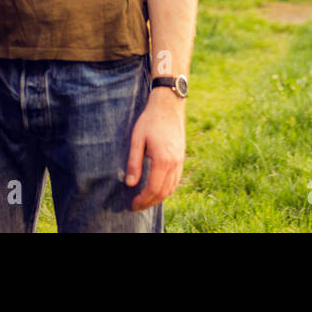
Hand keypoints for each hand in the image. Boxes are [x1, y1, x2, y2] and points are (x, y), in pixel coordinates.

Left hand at [125, 89, 185, 210]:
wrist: (168, 106)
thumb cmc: (150, 120)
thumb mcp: (137, 140)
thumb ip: (134, 163)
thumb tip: (130, 184)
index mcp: (163, 160)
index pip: (153, 188)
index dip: (143, 199)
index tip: (133, 204)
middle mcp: (174, 163)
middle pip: (163, 192)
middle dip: (150, 202)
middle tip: (137, 206)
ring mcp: (180, 160)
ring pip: (172, 187)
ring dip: (159, 198)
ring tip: (146, 201)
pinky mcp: (181, 157)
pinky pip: (176, 179)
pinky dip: (167, 189)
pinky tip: (158, 189)